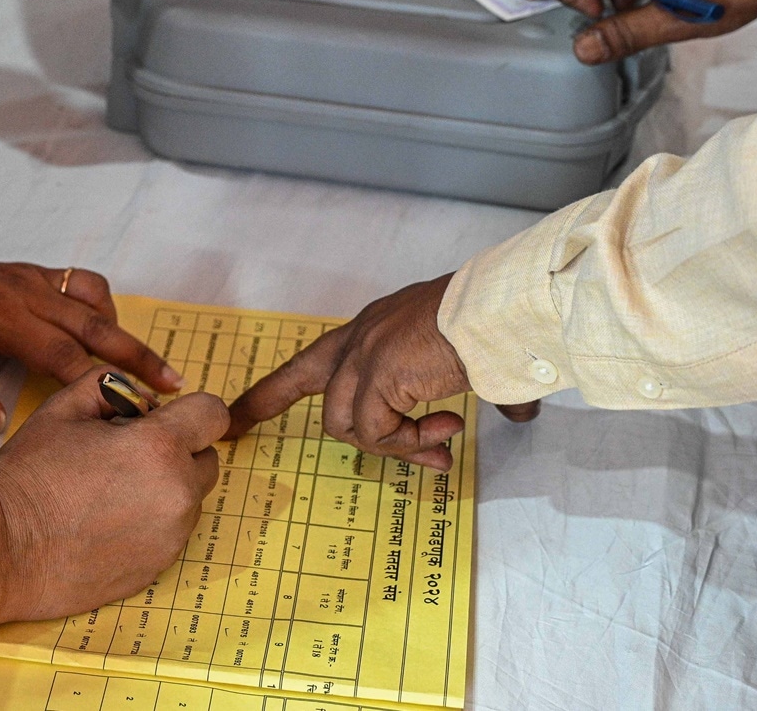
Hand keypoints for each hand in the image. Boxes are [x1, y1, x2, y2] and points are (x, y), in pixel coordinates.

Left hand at [0, 207, 184, 431]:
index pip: (61, 354)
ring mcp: (31, 277)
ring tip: (151, 367)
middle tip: (173, 385)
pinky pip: (82, 284)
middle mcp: (23, 291)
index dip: (98, 383)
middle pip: (95, 325)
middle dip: (137, 356)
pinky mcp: (32, 273)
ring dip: (126, 332)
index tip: (128, 408)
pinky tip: (109, 334)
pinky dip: (104, 307)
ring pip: (95, 301)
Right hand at [0, 368, 227, 620]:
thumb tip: (142, 399)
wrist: (2, 549)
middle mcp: (177, 493)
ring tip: (112, 492)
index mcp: (159, 446)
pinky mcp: (159, 567)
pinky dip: (153, 524)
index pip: (213, 415)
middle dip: (179, 450)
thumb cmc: (28, 476)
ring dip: (166, 489)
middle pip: (206, 459)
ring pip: (190, 499)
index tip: (164, 420)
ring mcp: (171, 536)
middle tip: (127, 455)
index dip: (190, 411)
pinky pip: (172, 533)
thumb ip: (112, 385)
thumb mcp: (63, 407)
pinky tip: (108, 522)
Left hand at [227, 274, 538, 468]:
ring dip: (396, 445)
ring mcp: (365, 355)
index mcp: (377, 329)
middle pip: (308, 385)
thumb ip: (480, 386)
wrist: (510, 310)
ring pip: (345, 424)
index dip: (273, 391)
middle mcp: (363, 337)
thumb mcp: (476, 359)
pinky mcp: (376, 375)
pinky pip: (374, 432)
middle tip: (255, 433)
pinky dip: (410, 443)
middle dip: (294, 415)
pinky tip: (448, 427)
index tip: (237, 416)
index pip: (312, 362)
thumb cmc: (501, 325)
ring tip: (442, 441)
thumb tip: (519, 413)